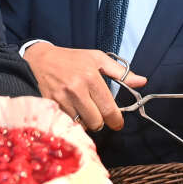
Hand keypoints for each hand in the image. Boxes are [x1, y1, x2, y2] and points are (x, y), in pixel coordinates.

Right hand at [22, 42, 146, 130]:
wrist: (40, 59)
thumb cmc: (71, 59)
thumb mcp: (97, 59)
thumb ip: (121, 73)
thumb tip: (142, 82)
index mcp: (91, 77)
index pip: (109, 109)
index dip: (116, 120)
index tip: (117, 123)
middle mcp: (76, 89)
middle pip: (96, 122)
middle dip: (100, 121)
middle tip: (98, 114)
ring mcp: (62, 98)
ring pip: (82, 125)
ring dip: (85, 122)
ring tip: (83, 110)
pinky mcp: (50, 105)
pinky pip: (68, 123)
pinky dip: (72, 121)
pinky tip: (72, 111)